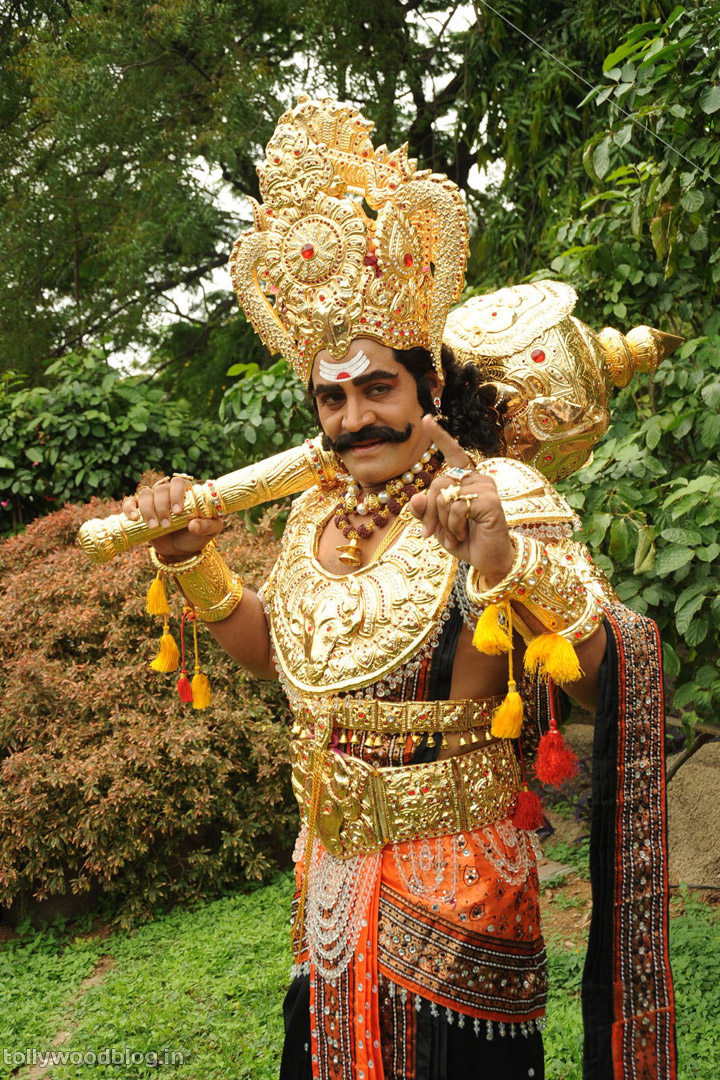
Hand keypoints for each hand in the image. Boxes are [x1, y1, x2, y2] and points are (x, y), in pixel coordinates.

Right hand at [121, 476, 222, 560]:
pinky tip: (135, 518)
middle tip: (167, 525)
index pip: (179, 483)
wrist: (181, 551)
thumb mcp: (210, 531)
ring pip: (145, 494)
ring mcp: (153, 501)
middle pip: (160, 489)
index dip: (176, 494)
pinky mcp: (140, 511)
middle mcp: (168, 494)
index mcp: (185, 493)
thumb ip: (208, 526)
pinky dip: (130, 508)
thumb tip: (193, 525)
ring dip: (148, 509)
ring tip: (154, 527)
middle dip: (162, 507)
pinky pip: (130, 502)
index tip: (178, 511)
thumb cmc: (196, 536)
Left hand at [409, 415, 513, 584]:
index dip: (440, 437)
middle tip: (430, 534)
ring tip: (454, 536)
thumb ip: (425, 511)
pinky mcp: (490, 500)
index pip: (453, 453)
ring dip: (442, 522)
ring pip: (445, 496)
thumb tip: (413, 498)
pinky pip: (456, 507)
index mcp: (467, 479)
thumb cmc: (466, 540)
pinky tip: (464, 534)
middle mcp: (478, 478)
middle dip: (429, 512)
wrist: (489, 561)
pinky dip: (453, 526)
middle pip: (438, 483)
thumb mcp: (439, 525)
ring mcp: (486, 487)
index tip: (427, 419)